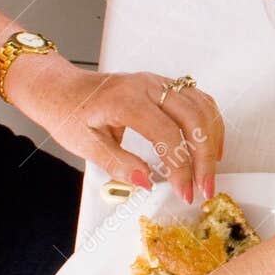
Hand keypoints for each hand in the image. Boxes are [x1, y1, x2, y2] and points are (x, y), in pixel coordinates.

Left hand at [5, 55, 224, 201]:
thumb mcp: (84, 144)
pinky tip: (210, 146)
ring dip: (212, 141)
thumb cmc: (69, 113)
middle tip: (204, 188)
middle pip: (193, 119)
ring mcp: (159, 82)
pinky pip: (199, 101)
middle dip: (203, 158)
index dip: (180, 166)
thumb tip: (146, 182)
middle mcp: (147, 86)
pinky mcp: (166, 86)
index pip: (166, 133)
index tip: (184, 191)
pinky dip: (211, 124)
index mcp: (125, 100)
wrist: (62, 88)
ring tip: (209, 172)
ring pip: (202, 107)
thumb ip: (117, 163)